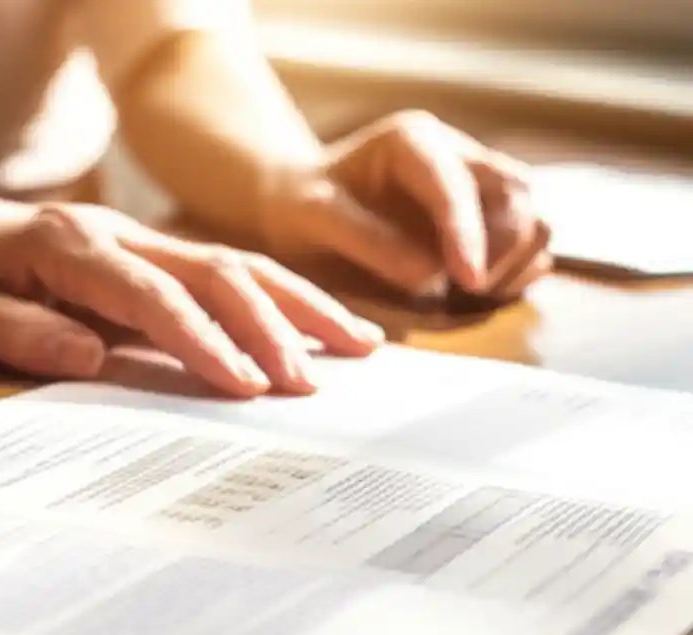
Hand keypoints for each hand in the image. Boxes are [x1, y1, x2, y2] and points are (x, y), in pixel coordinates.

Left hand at [0, 204, 383, 397]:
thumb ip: (14, 332)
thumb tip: (92, 357)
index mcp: (66, 246)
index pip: (149, 293)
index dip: (200, 339)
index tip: (244, 386)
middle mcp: (114, 232)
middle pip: (211, 270)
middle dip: (268, 326)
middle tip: (311, 385)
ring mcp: (138, 236)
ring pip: (233, 260)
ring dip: (296, 303)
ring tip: (359, 347)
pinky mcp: (151, 250)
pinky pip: (225, 266)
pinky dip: (279, 294)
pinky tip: (322, 324)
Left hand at [260, 110, 551, 299]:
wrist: (300, 207)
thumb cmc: (302, 208)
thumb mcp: (313, 217)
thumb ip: (366, 239)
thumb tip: (431, 275)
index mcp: (413, 141)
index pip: (456, 185)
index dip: (467, 234)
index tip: (464, 282)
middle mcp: (456, 153)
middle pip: (516, 192)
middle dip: (500, 247)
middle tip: (463, 291)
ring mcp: (477, 185)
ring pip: (533, 216)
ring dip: (515, 261)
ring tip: (467, 293)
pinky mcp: (487, 218)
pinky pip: (530, 245)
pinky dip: (516, 272)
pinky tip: (474, 293)